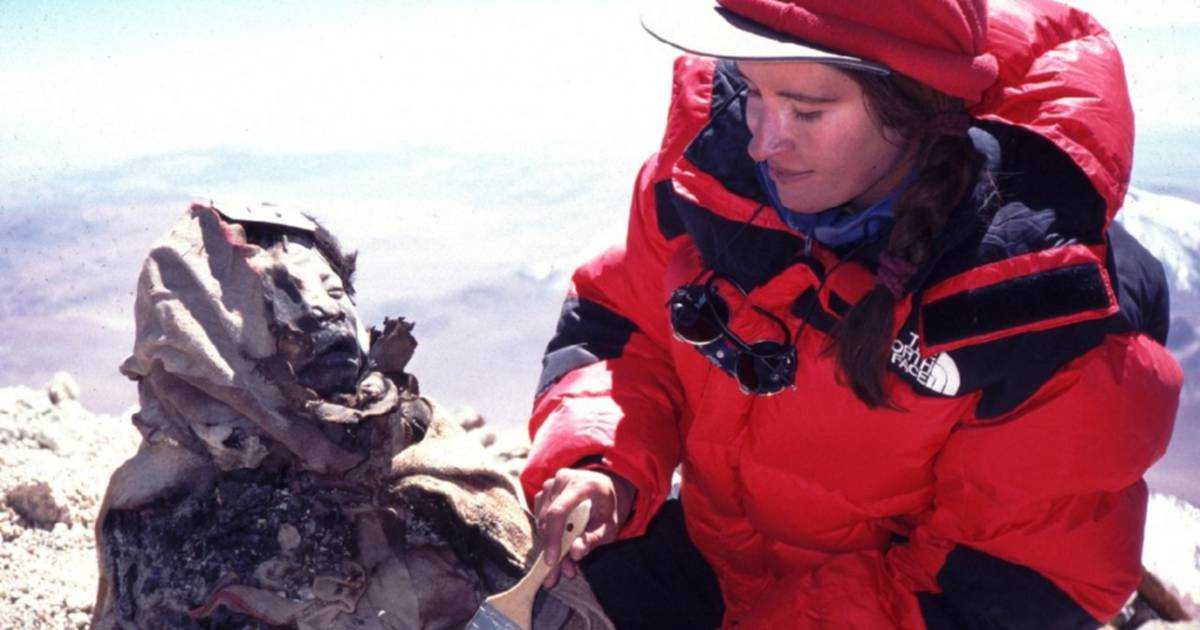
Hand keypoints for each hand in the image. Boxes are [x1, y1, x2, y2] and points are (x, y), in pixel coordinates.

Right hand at [533, 467, 635, 587]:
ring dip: (550, 547)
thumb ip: (593, 539)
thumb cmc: (607, 507)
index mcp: (582, 485)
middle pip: (547, 520)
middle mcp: (562, 481)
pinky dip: (548, 538)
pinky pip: (539, 520)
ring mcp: (550, 485)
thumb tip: (576, 554)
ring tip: (564, 566)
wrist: (603, 487)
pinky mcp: (543, 493)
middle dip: (552, 550)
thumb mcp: (609, 526)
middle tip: (556, 577)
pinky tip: (560, 549)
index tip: (551, 561)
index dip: (553, 538)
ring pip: (541, 523)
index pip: (559, 511)